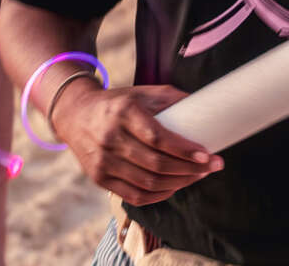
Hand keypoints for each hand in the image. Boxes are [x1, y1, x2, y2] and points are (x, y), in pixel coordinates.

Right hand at [52, 77, 222, 206]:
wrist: (76, 115)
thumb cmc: (118, 103)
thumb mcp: (142, 92)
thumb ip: (172, 98)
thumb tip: (206, 107)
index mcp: (124, 113)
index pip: (158, 138)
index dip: (184, 150)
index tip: (208, 155)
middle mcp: (111, 138)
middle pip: (155, 164)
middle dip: (189, 169)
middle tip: (212, 167)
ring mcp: (103, 162)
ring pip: (147, 183)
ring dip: (178, 183)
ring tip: (198, 176)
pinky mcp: (99, 178)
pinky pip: (133, 195)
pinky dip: (159, 195)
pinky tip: (175, 187)